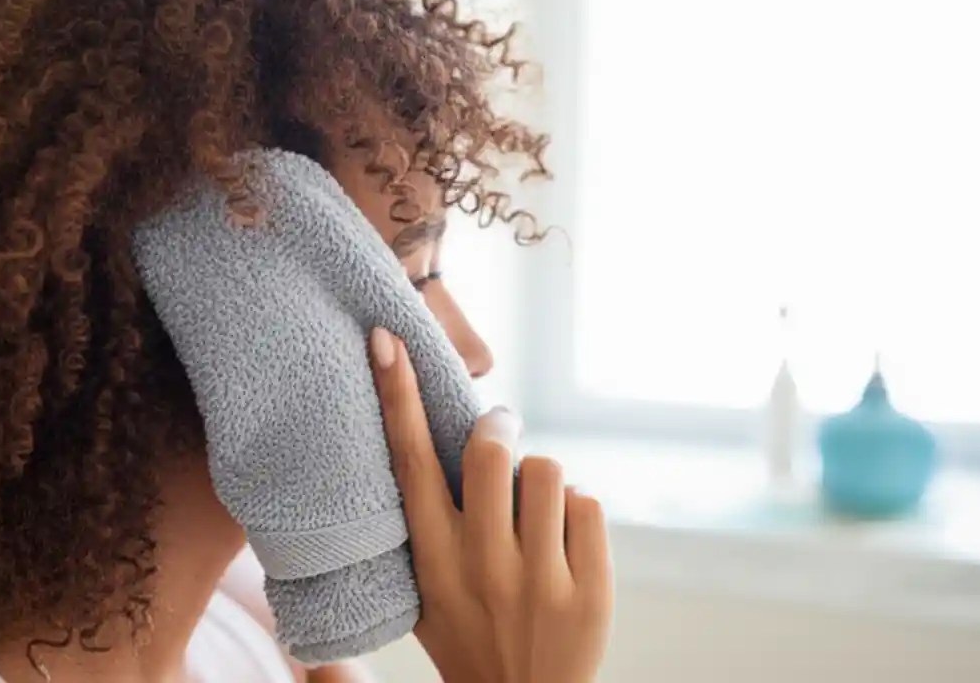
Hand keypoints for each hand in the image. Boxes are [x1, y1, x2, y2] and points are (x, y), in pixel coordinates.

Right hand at [369, 328, 612, 682]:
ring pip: (547, 470)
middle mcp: (482, 566)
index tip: (388, 341)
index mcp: (433, 561)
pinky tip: (563, 542)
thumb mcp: (423, 593)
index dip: (396, 396)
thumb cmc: (468, 638)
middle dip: (498, 427)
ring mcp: (540, 579)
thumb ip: (420, 528)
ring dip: (540, 478)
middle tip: (499, 432)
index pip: (410, 463)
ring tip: (534, 509)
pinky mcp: (590, 589)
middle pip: (490, 449)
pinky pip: (587, 503)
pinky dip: (575, 512)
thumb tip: (417, 440)